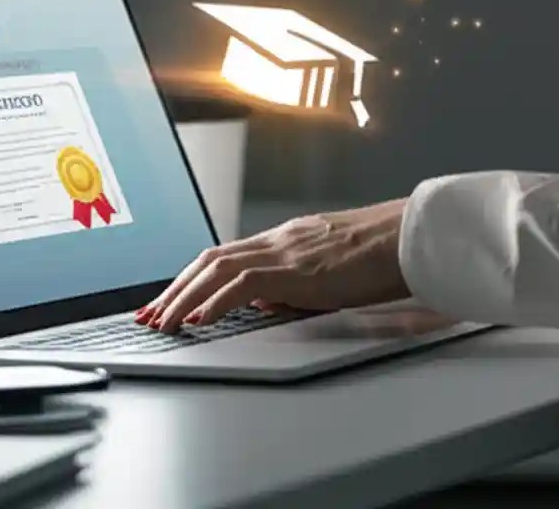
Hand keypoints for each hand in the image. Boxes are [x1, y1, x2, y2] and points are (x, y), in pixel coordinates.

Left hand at [136, 199, 410, 333]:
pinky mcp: (295, 268)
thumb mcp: (328, 271)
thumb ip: (292, 284)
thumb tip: (261, 304)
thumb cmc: (382, 254)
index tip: (169, 300)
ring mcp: (284, 251)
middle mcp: (277, 240)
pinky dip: (213, 302)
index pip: (224, 256)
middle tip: (149, 315)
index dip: (190, 278)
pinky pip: (241, 284)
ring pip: (215, 269)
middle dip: (174, 289)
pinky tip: (197, 319)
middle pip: (208, 260)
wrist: (409, 237)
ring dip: (182, 297)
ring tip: (161, 322)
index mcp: (285, 240)